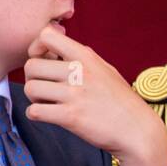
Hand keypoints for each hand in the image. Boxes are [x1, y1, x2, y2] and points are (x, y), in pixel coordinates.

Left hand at [23, 26, 166, 165]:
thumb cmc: (121, 101)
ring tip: (47, 103)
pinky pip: (35, 111)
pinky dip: (36, 114)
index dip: (37, 47)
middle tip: (44, 88)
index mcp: (86, 57)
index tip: (44, 60)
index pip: (46, 35)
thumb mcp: (106, 69)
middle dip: (32, 78)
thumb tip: (58, 49)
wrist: (137, 130)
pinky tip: (48, 116)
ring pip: (30, 88)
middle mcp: (79, 72)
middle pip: (31, 65)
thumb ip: (83, 58)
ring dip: (34, 98)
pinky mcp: (70, 117)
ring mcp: (74, 94)